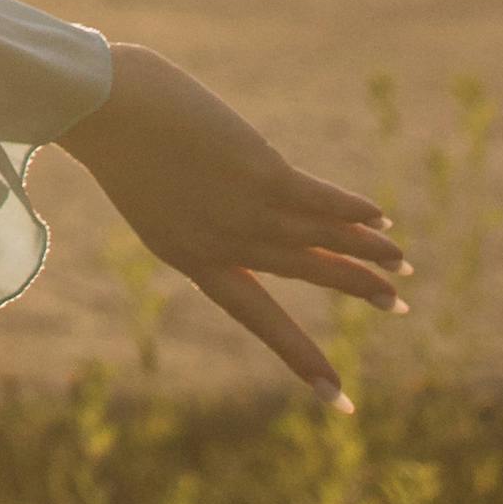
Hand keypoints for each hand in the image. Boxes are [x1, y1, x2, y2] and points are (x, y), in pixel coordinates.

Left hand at [48, 45, 410, 403]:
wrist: (101, 106)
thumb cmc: (111, 131)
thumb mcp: (148, 185)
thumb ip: (192, 199)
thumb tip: (229, 187)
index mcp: (190, 256)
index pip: (257, 318)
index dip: (300, 357)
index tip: (337, 397)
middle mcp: (225, 244)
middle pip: (303, 273)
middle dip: (355, 288)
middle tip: (397, 304)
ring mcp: (246, 211)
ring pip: (320, 239)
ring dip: (366, 250)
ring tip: (401, 264)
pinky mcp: (262, 173)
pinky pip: (320, 200)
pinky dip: (353, 209)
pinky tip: (381, 217)